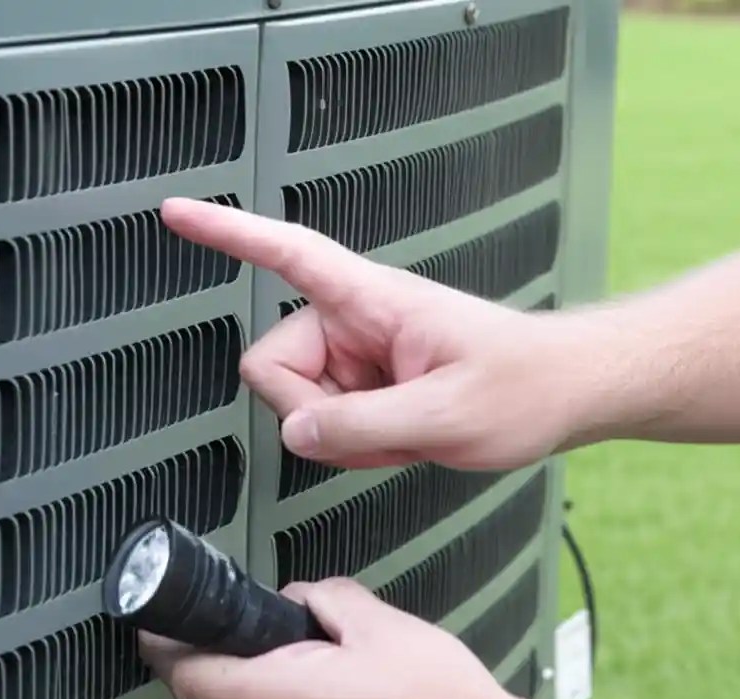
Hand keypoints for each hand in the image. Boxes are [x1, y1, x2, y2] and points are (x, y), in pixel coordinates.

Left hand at [139, 578, 544, 698]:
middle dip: (209, 656)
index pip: (183, 670)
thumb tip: (299, 596)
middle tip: (226, 626)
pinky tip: (313, 687)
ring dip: (245, 681)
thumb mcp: (378, 623)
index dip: (163, 639)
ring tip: (285, 654)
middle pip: (205, 694)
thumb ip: (322, 596)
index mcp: (275, 694)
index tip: (154, 620)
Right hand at [162, 198, 590, 469]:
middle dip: (312, 413)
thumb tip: (294, 431)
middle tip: (378, 429)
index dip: (228, 232)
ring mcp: (356, 356)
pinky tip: (401, 436)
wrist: (564, 395)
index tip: (175, 214)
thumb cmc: (525, 384)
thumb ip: (360, 425)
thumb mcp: (447, 415)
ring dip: (343, 434)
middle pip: (272, 366)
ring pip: (297, 405)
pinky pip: (325, 424)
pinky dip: (357, 444)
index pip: (286, 251)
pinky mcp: (364, 385)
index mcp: (370, 300)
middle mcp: (353, 321)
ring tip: (405, 429)